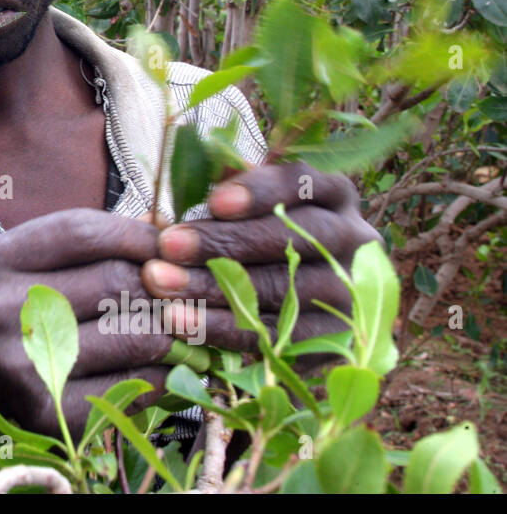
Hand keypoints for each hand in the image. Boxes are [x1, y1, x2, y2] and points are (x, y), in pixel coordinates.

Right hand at [0, 208, 178, 450]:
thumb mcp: (5, 272)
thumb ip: (68, 250)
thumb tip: (159, 231)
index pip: (80, 231)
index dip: (135, 233)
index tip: (165, 242)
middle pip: (113, 280)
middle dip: (157, 284)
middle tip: (177, 290)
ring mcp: (17, 366)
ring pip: (133, 334)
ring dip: (164, 330)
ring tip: (168, 327)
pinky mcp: (43, 413)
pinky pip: (130, 385)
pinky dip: (156, 375)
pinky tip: (153, 368)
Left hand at [141, 162, 378, 354]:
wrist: (296, 308)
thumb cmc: (255, 238)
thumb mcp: (245, 207)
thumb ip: (222, 191)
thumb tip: (186, 176)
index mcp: (334, 195)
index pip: (304, 183)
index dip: (260, 192)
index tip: (214, 202)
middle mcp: (355, 237)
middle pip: (294, 237)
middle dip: (224, 241)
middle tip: (167, 244)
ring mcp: (351, 289)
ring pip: (283, 287)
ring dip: (214, 285)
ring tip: (159, 281)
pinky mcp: (335, 336)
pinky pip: (276, 333)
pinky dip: (222, 327)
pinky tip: (178, 319)